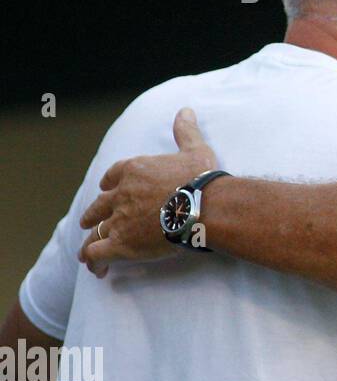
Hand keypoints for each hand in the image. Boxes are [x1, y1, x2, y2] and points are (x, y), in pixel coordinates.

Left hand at [78, 108, 217, 275]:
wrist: (205, 206)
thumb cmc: (201, 179)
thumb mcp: (194, 149)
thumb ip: (185, 131)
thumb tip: (185, 110)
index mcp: (134, 170)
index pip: (112, 177)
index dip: (108, 185)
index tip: (105, 190)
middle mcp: (121, 194)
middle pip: (99, 206)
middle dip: (93, 215)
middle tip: (89, 222)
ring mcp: (119, 220)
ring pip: (95, 231)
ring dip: (90, 241)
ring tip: (87, 252)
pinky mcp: (121, 244)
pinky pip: (97, 253)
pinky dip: (93, 261)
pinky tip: (96, 270)